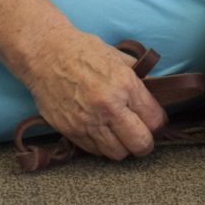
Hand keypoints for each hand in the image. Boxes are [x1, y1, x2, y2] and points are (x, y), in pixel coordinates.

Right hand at [19, 29, 165, 160]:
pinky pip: (94, 150)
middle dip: (146, 142)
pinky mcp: (70, 131)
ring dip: (124, 147)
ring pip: (117, 153)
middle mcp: (108, 107)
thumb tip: (154, 93)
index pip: (154, 119)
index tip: (156, 121)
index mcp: (125, 86)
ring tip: (122, 136)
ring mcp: (88, 122)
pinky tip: (103, 134)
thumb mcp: (119, 58)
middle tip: (144, 136)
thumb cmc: (83, 51)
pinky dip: (102, 146)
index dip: (159, 122)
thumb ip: (138, 79)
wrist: (45, 54)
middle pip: (140, 143)